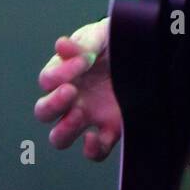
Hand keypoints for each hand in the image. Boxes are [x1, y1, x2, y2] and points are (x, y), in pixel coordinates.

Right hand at [34, 17, 120, 161]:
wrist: (146, 51)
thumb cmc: (115, 42)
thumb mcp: (102, 36)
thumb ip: (84, 43)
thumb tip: (60, 45)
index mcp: (65, 74)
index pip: (47, 80)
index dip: (59, 73)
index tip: (84, 61)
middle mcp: (72, 98)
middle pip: (43, 112)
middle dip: (52, 104)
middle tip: (71, 91)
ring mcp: (89, 116)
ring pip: (59, 138)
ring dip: (64, 130)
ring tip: (78, 114)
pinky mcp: (110, 130)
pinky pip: (95, 152)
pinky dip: (92, 151)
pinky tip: (94, 138)